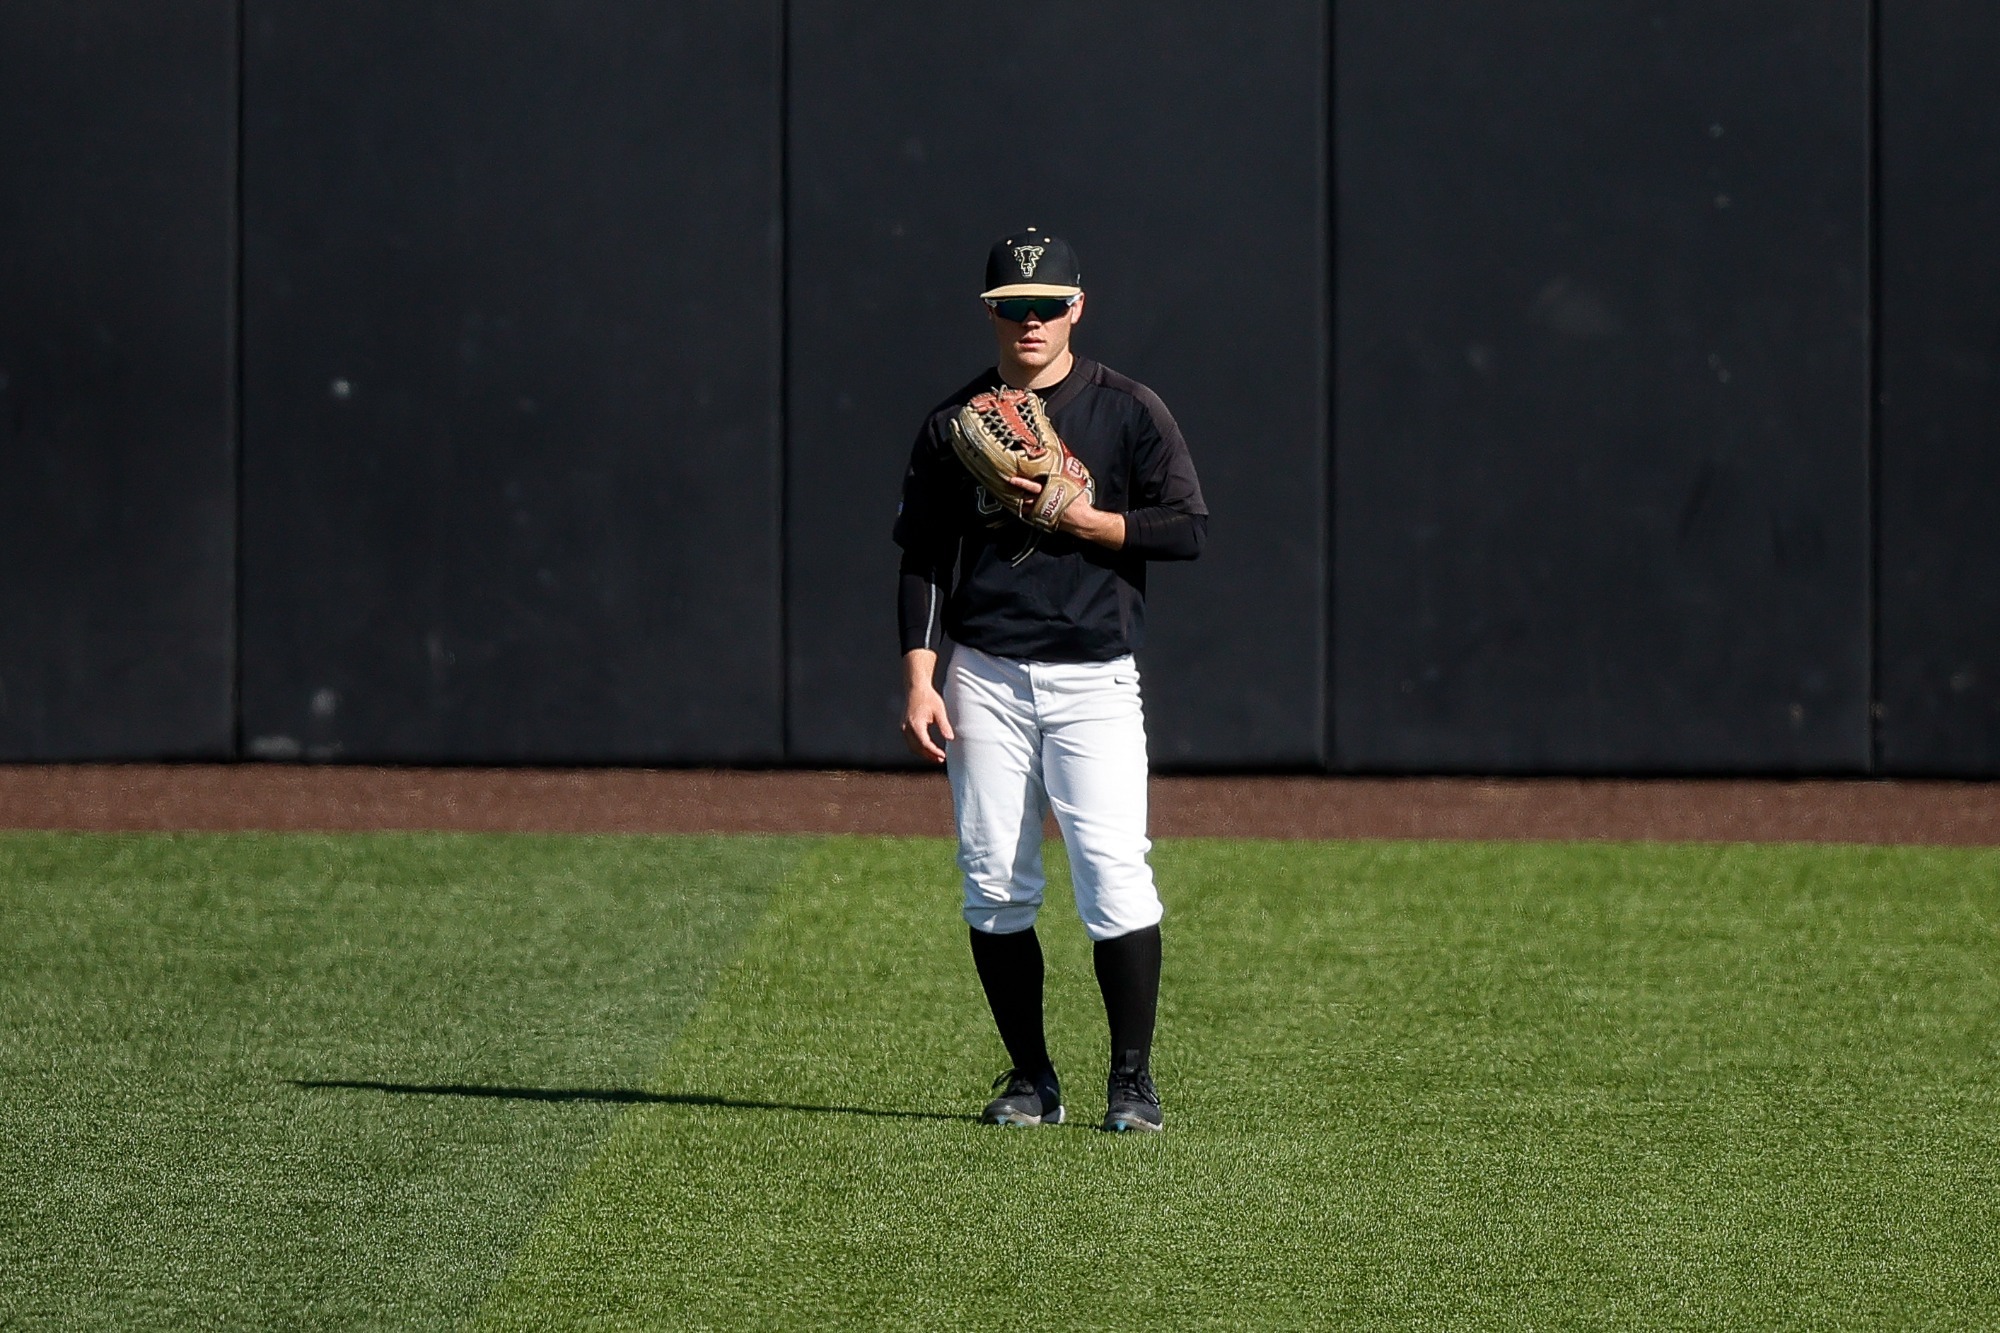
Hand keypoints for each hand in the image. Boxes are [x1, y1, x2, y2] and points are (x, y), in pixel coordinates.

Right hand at [901, 650, 953, 762]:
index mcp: (915, 724)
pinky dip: (919, 747)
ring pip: (912, 747)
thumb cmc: (928, 697)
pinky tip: (928, 749)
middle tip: (941, 760)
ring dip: (923, 753)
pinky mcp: (904, 727)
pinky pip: (911, 742)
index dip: (934, 752)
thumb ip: (944, 725)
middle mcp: (907, 728)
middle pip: (917, 748)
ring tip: (936, 757)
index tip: (943, 756)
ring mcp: (904, 728)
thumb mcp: (939, 710)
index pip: (924, 743)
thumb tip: (950, 739)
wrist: (916, 688)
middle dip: (929, 755)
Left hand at [1005, 477, 1125, 548]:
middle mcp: (1043, 503)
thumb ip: (1065, 477)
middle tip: (1006, 487)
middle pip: (1025, 497)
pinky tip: (1022, 509)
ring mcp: (1042, 513)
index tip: (1012, 479)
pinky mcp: (1043, 521)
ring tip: (1011, 497)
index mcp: (1050, 492)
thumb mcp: (1074, 485)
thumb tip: (1064, 467)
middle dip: (1015, 493)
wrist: (1083, 522)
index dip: (1021, 482)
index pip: (1032, 486)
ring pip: (1026, 507)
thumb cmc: (1080, 504)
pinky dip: (1025, 512)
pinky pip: (1030, 516)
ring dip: (1019, 502)